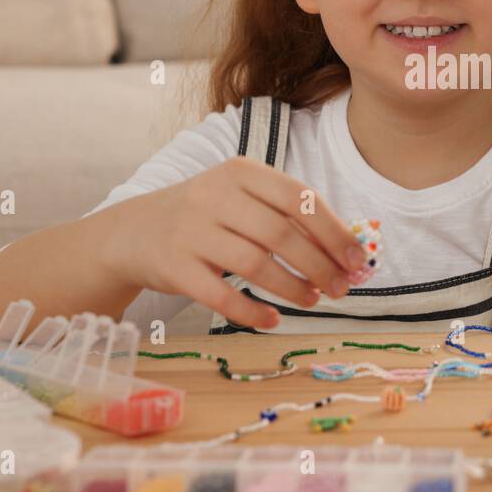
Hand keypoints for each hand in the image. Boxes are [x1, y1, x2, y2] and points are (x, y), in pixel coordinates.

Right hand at [101, 156, 365, 329]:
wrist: (134, 232)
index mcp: (241, 171)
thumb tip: (346, 250)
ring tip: (313, 300)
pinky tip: (273, 320)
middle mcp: (214, 195)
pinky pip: (220, 295)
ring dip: (292, 288)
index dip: (333, 231)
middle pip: (280, 234)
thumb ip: (287, 216)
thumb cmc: (208, 216)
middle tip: (341, 288)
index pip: (298, 199)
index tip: (357, 259)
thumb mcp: (242, 198)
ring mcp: (191, 231)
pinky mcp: (174, 267)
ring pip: (255, 265)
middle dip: (319, 265)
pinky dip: (251, 312)